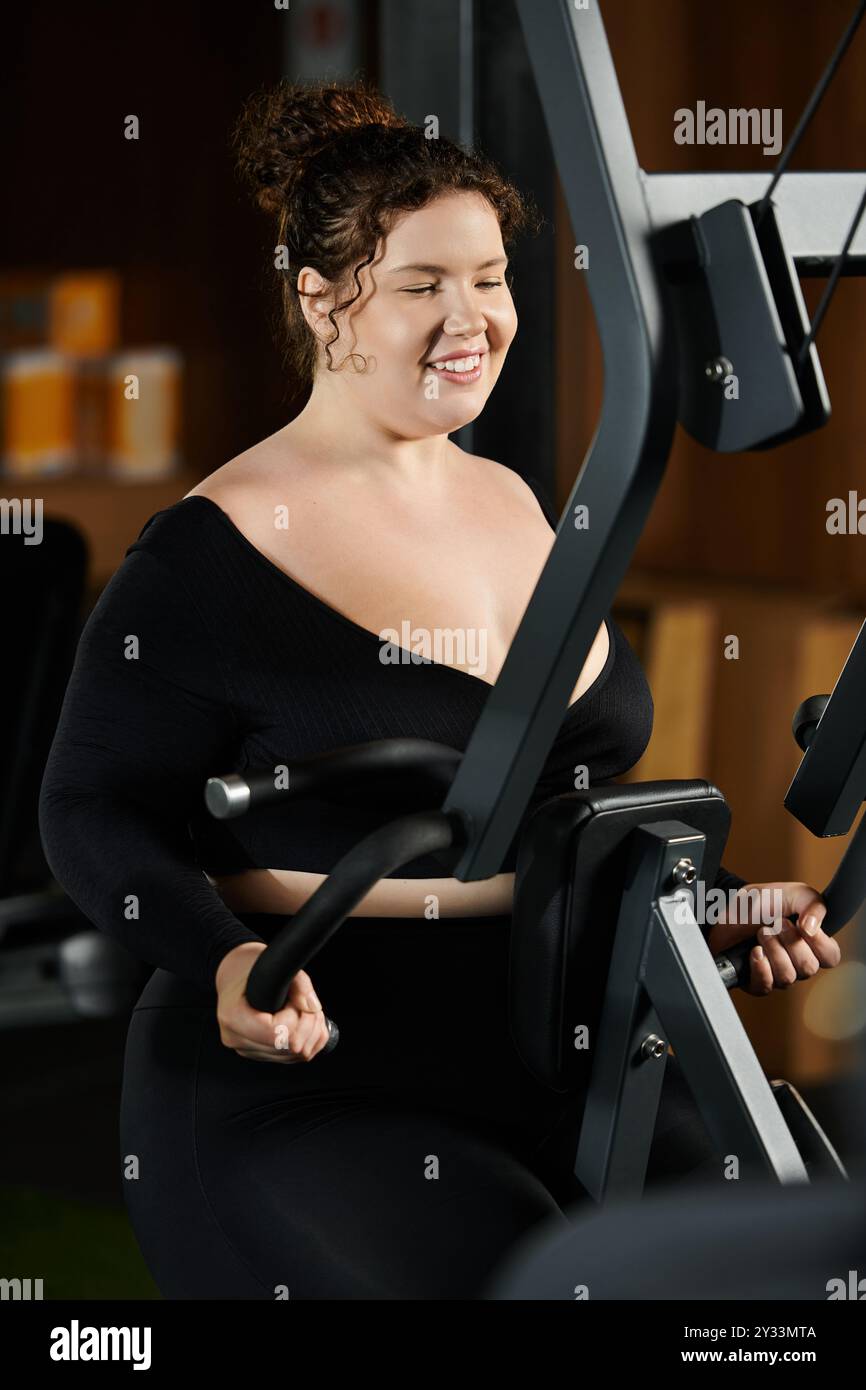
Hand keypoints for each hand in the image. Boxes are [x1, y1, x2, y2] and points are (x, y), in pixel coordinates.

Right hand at [215, 941, 331, 1062]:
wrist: (236, 975)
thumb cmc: (252, 968)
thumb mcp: (276, 966)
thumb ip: (300, 984)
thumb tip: (312, 1007)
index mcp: (234, 1017)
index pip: (278, 1034)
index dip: (298, 1018)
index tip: (296, 1000)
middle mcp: (237, 1039)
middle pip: (289, 1048)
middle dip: (308, 1025)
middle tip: (305, 1003)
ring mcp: (247, 1050)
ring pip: (295, 1056)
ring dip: (310, 1033)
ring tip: (304, 1010)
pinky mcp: (260, 1055)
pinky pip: (295, 1058)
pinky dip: (308, 1041)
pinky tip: (305, 1022)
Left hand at [705, 881, 840, 995]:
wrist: (729, 906)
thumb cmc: (764, 901)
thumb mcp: (794, 892)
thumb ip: (812, 904)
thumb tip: (812, 929)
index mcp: (812, 943)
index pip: (830, 957)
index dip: (819, 942)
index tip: (801, 923)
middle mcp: (797, 962)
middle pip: (808, 968)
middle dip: (790, 941)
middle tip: (776, 923)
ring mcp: (777, 973)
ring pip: (787, 977)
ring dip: (773, 950)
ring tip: (762, 933)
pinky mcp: (756, 981)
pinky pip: (765, 986)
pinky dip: (760, 967)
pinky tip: (755, 951)